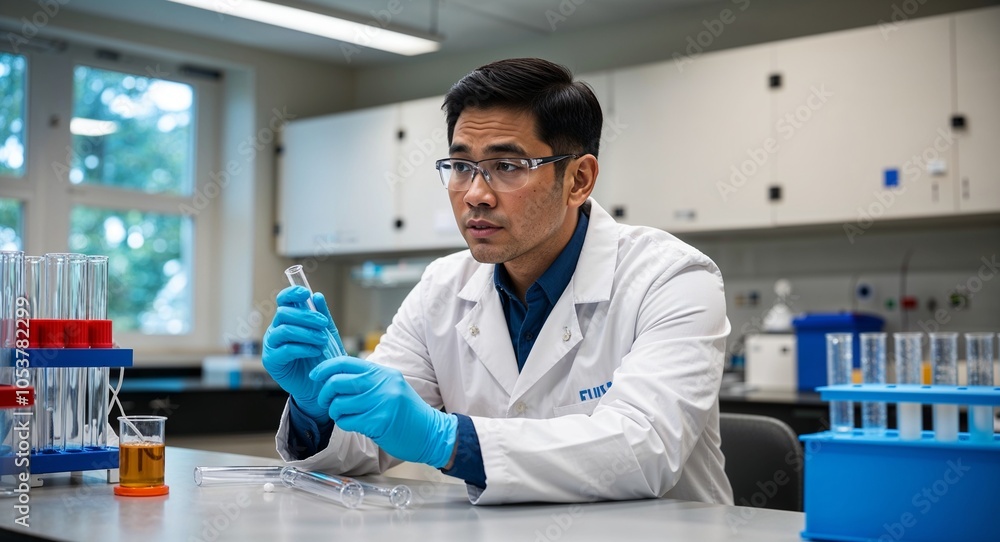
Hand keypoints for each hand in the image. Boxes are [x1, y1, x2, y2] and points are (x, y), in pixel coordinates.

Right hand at [262, 286, 343, 421]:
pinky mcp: (272, 361)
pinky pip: (285, 349)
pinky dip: (303, 348)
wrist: (319, 384)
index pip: (283, 301)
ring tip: (322, 340)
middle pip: (284, 313)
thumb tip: (317, 296)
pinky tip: (315, 351)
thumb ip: (322, 315)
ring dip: (306, 333)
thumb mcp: (327, 333)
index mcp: (287, 320)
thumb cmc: (322, 357)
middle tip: (323, 324)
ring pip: (285, 330)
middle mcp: (276, 329)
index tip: (305, 293)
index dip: (291, 294)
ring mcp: (272, 345)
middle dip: (306, 317)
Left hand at [311, 357, 457, 467]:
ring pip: (338, 404)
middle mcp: (382, 384)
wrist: (431, 432)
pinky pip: (347, 421)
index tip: (314, 376)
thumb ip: (368, 379)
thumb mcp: (391, 386)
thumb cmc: (406, 411)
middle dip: (324, 393)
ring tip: (343, 415)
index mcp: (383, 372)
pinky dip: (344, 423)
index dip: (324, 368)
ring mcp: (381, 402)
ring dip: (335, 412)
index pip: (345, 362)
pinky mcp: (378, 422)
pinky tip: (354, 424)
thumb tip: (335, 375)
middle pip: (336, 382)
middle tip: (326, 402)